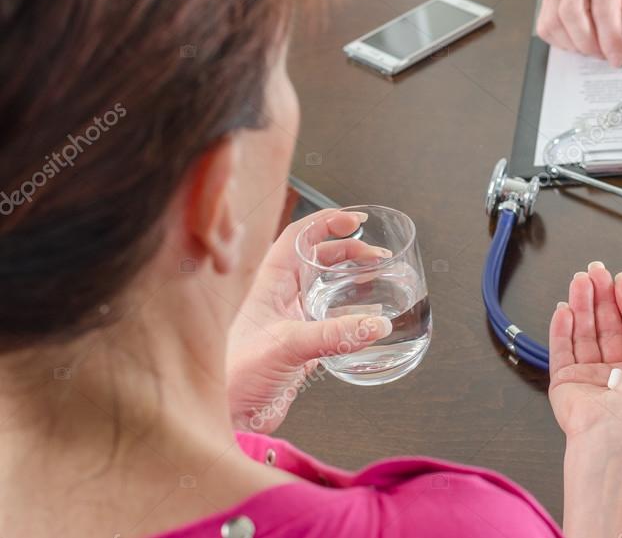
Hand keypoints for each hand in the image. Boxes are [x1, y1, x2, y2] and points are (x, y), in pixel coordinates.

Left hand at [225, 209, 392, 432]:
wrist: (228, 416)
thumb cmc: (233, 375)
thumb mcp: (287, 345)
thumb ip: (334, 334)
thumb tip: (375, 324)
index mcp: (268, 283)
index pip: (299, 237)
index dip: (326, 223)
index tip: (354, 221)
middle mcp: (280, 298)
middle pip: (317, 260)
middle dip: (348, 252)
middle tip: (375, 253)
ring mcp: (290, 322)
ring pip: (325, 289)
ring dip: (351, 280)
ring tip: (376, 277)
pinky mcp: (301, 348)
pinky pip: (331, 322)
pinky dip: (352, 316)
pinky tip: (367, 321)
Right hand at [536, 0, 621, 65]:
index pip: (602, 11)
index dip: (610, 41)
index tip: (618, 59)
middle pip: (572, 17)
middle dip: (590, 46)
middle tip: (605, 55)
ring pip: (555, 24)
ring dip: (575, 45)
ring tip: (594, 47)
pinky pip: (546, 27)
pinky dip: (561, 42)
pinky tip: (579, 40)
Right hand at [548, 262, 621, 451]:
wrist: (618, 438)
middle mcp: (619, 374)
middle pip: (608, 325)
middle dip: (602, 296)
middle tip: (595, 272)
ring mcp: (591, 378)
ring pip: (584, 333)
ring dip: (582, 305)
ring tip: (579, 281)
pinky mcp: (566, 384)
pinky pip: (561, 350)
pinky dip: (561, 328)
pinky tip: (564, 309)